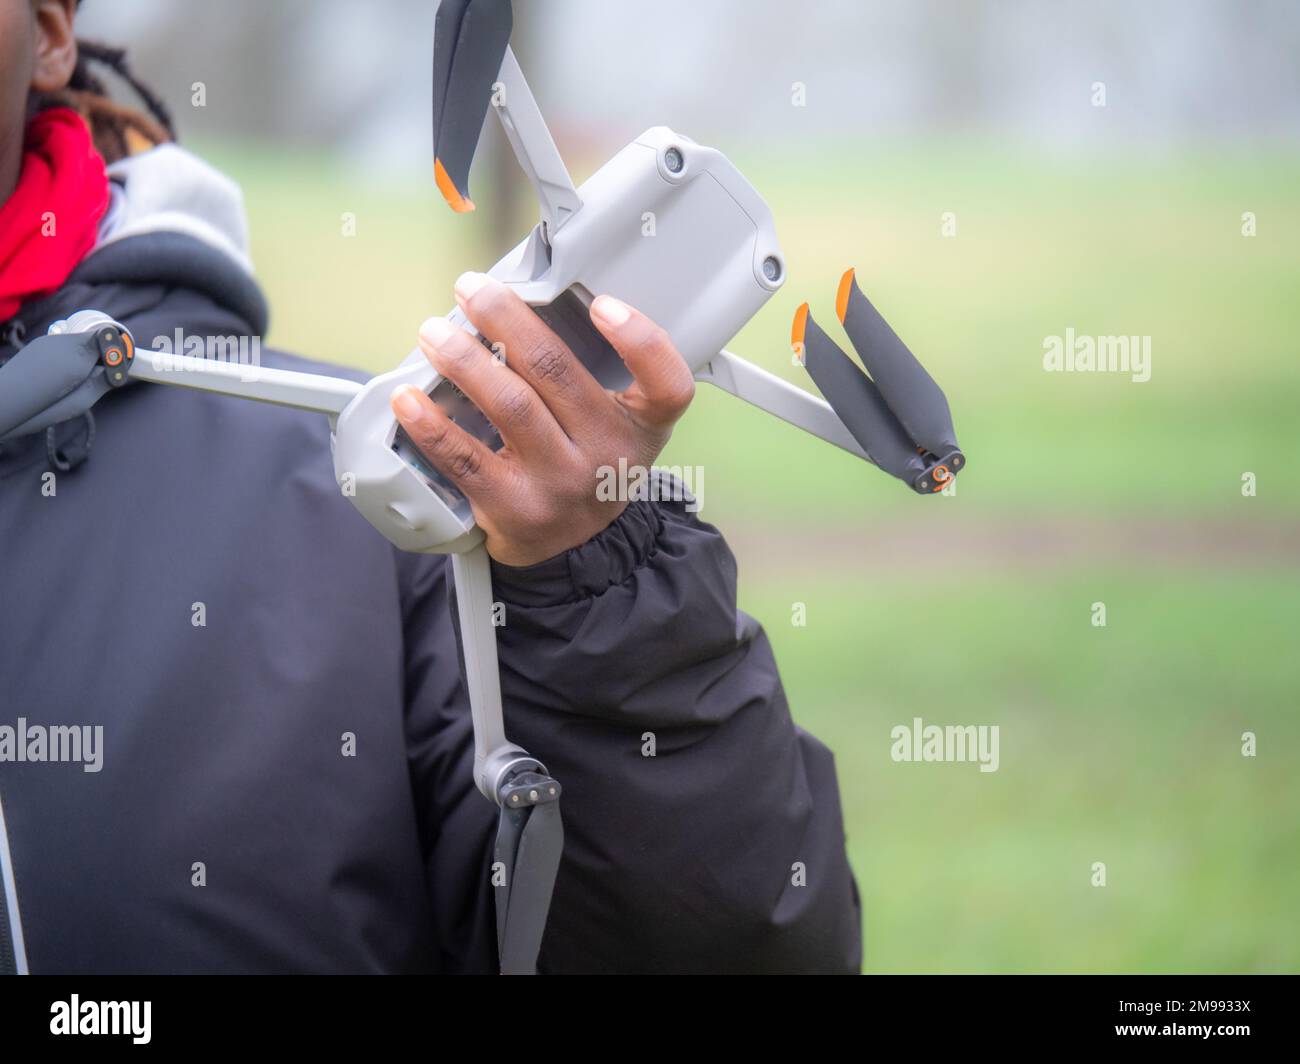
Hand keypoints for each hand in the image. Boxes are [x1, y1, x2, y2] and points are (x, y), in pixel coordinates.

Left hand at [390, 272, 695, 566]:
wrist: (573, 549)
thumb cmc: (588, 465)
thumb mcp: (620, 426)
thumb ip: (595, 373)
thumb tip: (517, 304)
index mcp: (641, 427)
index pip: (667, 386)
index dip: (640, 340)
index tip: (603, 305)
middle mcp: (606, 456)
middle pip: (557, 373)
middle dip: (506, 320)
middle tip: (472, 289)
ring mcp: (559, 484)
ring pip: (510, 407)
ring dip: (464, 361)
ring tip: (434, 333)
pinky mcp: (513, 508)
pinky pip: (465, 458)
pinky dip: (432, 423)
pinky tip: (410, 397)